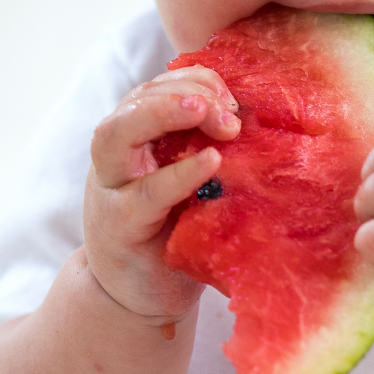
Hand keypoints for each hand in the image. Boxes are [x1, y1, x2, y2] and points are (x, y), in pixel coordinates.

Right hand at [83, 66, 240, 321]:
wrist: (142, 292)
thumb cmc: (177, 226)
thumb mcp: (194, 178)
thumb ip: (210, 145)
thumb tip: (261, 116)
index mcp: (138, 136)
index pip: (158, 87)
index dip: (196, 81)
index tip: (235, 97)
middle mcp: (117, 155)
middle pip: (134, 101)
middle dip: (182, 91)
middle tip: (226, 106)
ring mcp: (112, 190)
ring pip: (116, 135)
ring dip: (163, 112)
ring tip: (207, 111)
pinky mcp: (121, 227)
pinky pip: (145, 194)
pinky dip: (178, 175)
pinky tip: (210, 163)